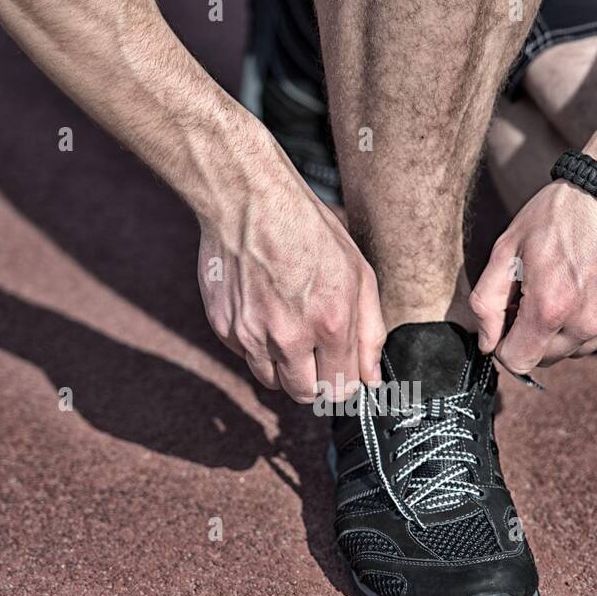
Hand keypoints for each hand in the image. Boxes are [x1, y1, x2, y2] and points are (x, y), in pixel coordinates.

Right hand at [198, 176, 384, 403]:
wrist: (248, 201)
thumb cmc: (308, 230)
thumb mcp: (359, 275)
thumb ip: (370, 333)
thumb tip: (372, 380)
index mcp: (330, 324)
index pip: (341, 389)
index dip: (345, 382)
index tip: (342, 369)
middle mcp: (289, 337)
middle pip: (305, 394)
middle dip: (316, 381)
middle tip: (317, 354)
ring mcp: (251, 335)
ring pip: (272, 382)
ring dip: (285, 366)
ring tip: (290, 328)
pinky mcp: (224, 329)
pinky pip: (246, 356)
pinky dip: (257, 344)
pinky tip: (265, 310)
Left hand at [469, 179, 596, 372]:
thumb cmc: (561, 212)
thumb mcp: (507, 248)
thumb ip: (488, 302)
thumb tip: (487, 343)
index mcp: (550, 310)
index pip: (518, 362)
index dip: (505, 343)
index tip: (508, 319)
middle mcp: (588, 324)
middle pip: (546, 359)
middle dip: (533, 335)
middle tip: (535, 294)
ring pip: (577, 349)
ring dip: (564, 330)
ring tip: (565, 285)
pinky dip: (593, 317)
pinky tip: (592, 282)